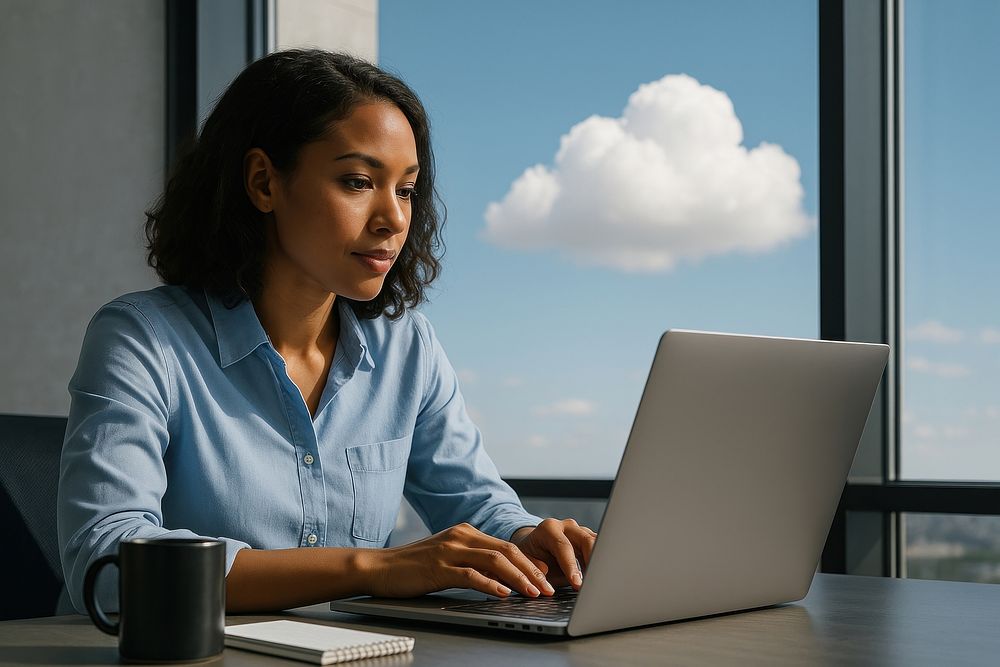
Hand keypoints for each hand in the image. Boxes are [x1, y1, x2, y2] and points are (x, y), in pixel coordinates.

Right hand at [362, 523, 554, 598]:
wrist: (379, 568)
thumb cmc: (415, 567)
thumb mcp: (449, 559)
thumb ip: (474, 563)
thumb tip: (506, 578)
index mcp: (466, 532)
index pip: (507, 546)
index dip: (530, 562)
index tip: (547, 577)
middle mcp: (461, 536)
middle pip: (506, 551)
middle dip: (531, 570)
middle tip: (548, 588)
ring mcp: (449, 550)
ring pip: (493, 561)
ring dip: (518, 577)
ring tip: (534, 592)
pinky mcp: (438, 567)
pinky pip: (470, 574)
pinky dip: (489, 584)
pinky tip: (503, 594)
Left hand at [510, 518, 596, 590]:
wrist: (534, 548)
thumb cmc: (530, 557)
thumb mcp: (525, 564)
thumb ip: (536, 574)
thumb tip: (547, 586)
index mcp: (548, 529)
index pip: (563, 546)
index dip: (571, 567)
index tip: (577, 584)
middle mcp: (566, 526)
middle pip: (586, 540)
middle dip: (593, 562)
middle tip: (595, 582)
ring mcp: (580, 531)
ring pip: (598, 542)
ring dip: (601, 562)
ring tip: (601, 581)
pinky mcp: (589, 539)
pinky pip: (601, 548)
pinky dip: (601, 563)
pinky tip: (601, 577)